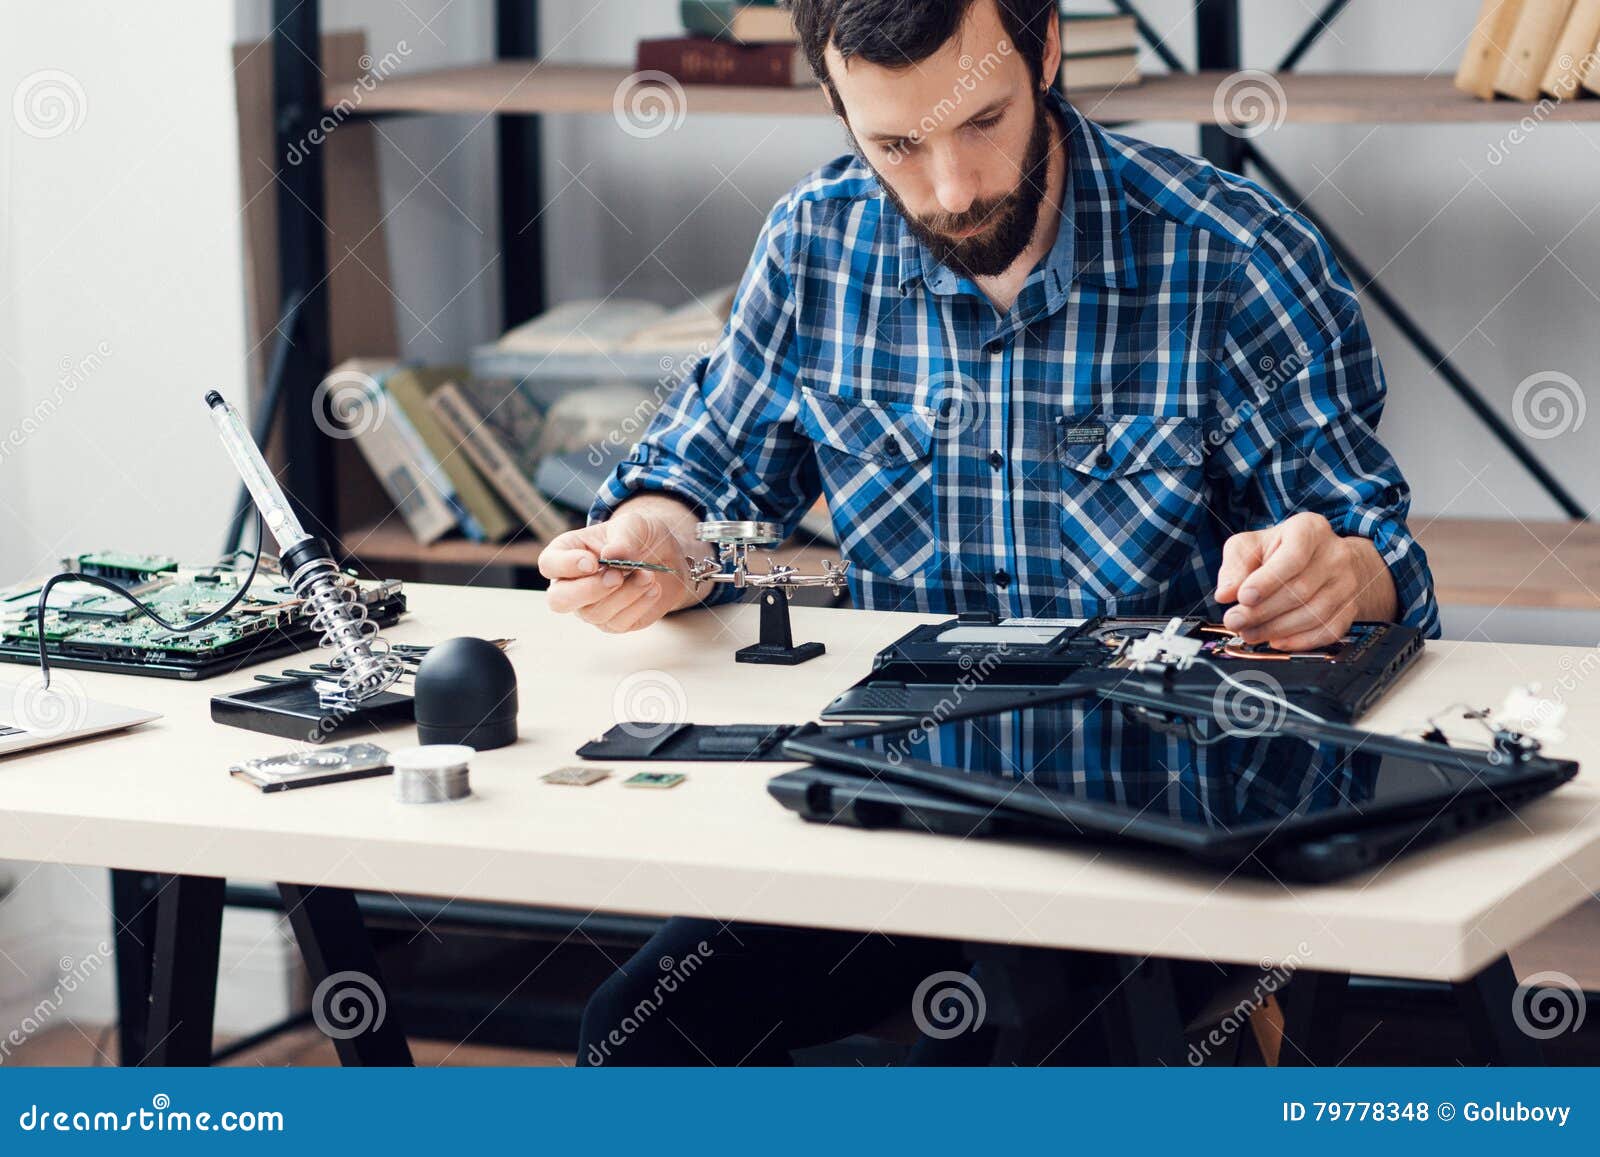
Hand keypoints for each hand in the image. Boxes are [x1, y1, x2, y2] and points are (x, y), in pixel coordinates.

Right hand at [539, 507, 697, 633]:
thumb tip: (612, 555)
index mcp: (567, 554)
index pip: (549, 564)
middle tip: (617, 575)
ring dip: (625, 594)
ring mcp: (590, 607)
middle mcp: (572, 585)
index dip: (566, 565)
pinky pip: (619, 622)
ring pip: (594, 613)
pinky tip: (652, 588)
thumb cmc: (639, 537)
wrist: (665, 556)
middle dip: (589, 589)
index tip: (593, 561)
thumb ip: (623, 538)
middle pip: (559, 600)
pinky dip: (639, 605)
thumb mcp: (634, 526)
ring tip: (647, 575)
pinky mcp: (613, 622)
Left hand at [1213, 512, 1397, 650]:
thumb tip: (1225, 593)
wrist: (1326, 560)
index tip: (1243, 597)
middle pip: (1300, 590)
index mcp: (1309, 530)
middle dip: (1262, 611)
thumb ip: (1235, 565)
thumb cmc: (1282, 550)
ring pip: (1313, 614)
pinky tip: (1277, 640)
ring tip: (1249, 632)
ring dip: (1276, 629)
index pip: (1292, 557)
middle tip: (1235, 621)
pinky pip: (1328, 631)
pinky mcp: (1350, 608)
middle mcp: (1334, 555)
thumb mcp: (1251, 545)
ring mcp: (1346, 583)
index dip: (1267, 581)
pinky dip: (1300, 641)